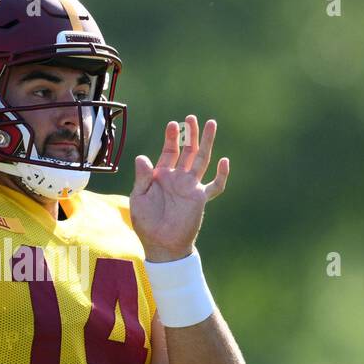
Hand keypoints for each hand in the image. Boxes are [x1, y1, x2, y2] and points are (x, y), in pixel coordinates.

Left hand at [129, 115, 228, 261]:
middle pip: (187, 151)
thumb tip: (142, 157)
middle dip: (190, 134)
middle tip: (191, 118)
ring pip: (202, 160)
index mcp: (161, 176)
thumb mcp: (138, 198)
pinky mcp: (200, 199)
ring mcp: (190, 187)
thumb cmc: (146, 223)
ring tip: (211, 124)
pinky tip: (225, 161)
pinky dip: (221, 175)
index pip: (169, 151)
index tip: (173, 124)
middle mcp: (178, 178)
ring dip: (206, 143)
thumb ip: (142, 178)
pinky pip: (215, 186)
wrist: (161, 245)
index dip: (171, 138)